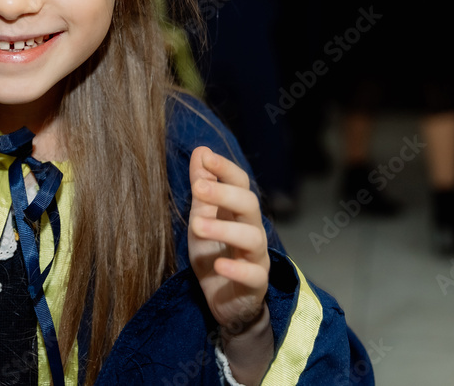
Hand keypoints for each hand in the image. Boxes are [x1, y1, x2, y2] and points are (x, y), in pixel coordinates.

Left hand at [188, 146, 269, 333]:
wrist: (223, 301)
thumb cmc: (214, 254)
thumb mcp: (202, 218)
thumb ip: (203, 189)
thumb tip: (201, 151)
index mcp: (238, 212)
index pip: (240, 183)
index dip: (225, 168)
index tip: (205, 156)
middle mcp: (252, 229)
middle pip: (249, 204)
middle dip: (224, 193)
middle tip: (198, 188)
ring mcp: (256, 257)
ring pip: (252, 237)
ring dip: (224, 229)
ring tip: (197, 225)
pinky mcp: (256, 283)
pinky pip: (252, 274)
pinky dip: (236, 270)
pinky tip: (219, 265)